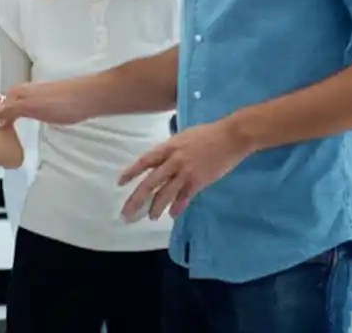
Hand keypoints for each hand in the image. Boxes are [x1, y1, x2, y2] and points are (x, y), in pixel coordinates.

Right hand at [0, 81, 88, 126]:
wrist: (88, 99)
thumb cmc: (61, 102)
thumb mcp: (31, 107)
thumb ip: (10, 109)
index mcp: (19, 92)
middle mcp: (27, 91)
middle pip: (7, 104)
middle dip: (0, 114)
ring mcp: (39, 96)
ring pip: (19, 106)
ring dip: (12, 115)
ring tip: (8, 130)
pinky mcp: (50, 102)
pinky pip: (31, 109)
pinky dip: (25, 116)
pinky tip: (29, 123)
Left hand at [117, 118, 253, 221]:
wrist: (231, 136)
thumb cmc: (207, 134)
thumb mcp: (182, 137)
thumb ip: (170, 150)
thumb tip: (160, 160)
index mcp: (168, 147)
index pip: (144, 161)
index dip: (131, 172)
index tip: (120, 183)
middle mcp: (173, 160)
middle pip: (150, 182)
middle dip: (136, 199)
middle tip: (127, 213)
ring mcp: (186, 172)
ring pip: (165, 193)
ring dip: (156, 207)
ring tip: (151, 217)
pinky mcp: (199, 181)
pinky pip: (185, 197)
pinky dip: (178, 207)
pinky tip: (172, 215)